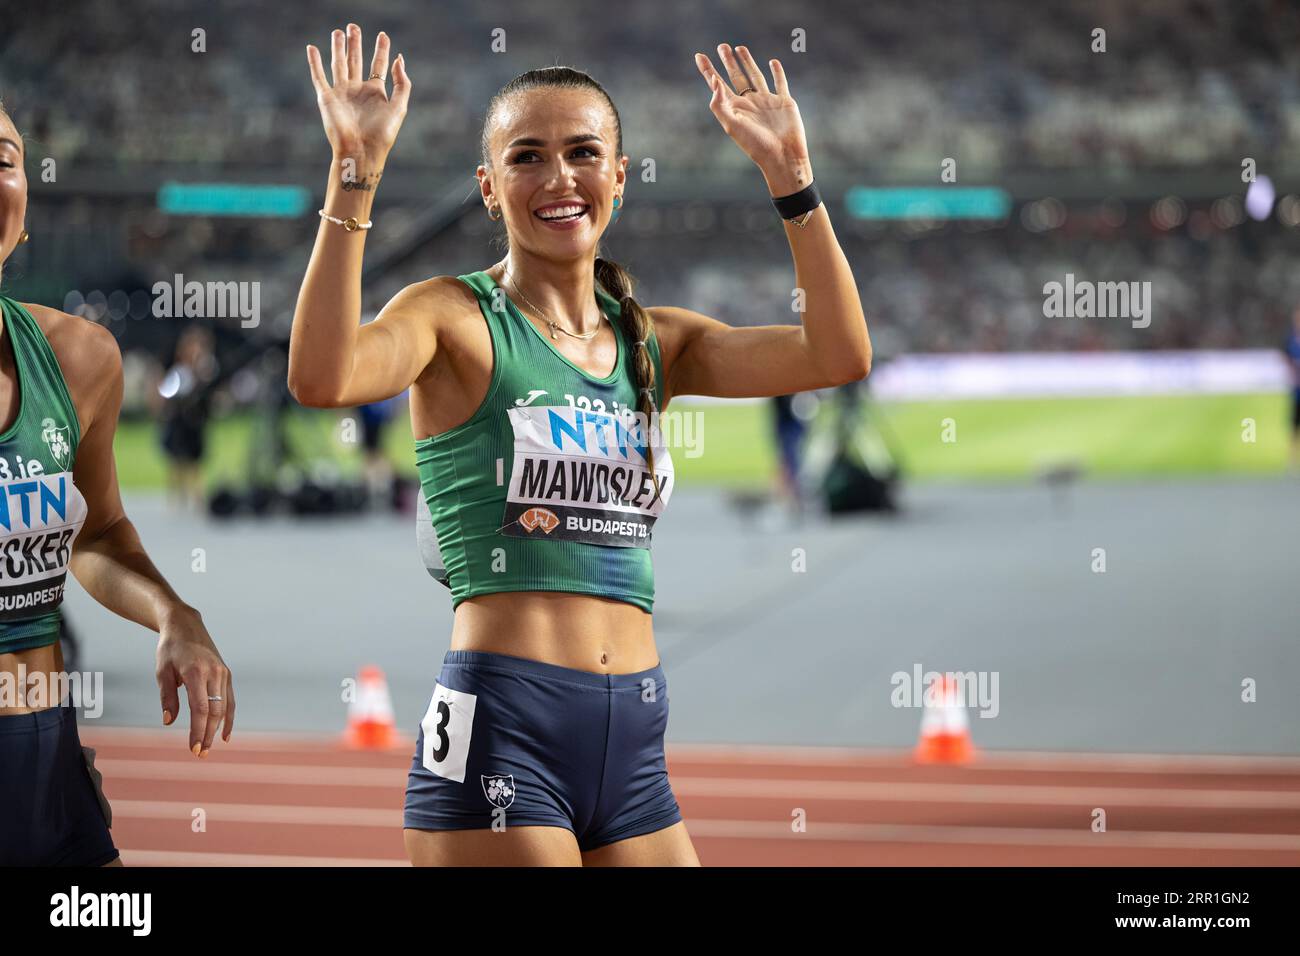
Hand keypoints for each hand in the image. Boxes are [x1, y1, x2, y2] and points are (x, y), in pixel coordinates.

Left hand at [156, 606, 233, 757]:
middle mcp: (213, 672)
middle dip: (207, 734)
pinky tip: (225, 735)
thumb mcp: (162, 671)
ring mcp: (223, 673)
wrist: (187, 626)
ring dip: (217, 730)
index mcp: (195, 672)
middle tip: (200, 753)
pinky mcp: (227, 674)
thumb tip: (169, 722)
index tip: (193, 748)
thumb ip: (167, 697)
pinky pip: (230, 700)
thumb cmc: (170, 650)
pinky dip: (229, 718)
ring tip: (209, 747)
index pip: (200, 708)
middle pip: (214, 711)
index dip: (198, 730)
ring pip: (224, 707)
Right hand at [307, 23, 410, 163]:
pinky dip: (314, 62)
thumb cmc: (382, 134)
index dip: (381, 49)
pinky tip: (312, 48)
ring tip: (338, 32)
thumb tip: (399, 58)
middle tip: (354, 26)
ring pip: (338, 64)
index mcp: (375, 93)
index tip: (383, 35)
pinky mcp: (326, 98)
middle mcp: (357, 91)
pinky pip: (319, 76)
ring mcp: (341, 93)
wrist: (361, 151)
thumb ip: (402, 83)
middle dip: (355, 44)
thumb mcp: (399, 107)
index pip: (378, 65)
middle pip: (356, 61)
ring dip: (338, 48)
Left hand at [694, 44, 812, 194]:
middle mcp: (749, 103)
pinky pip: (780, 83)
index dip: (708, 71)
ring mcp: (766, 101)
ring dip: (748, 62)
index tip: (699, 56)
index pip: (718, 85)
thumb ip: (720, 104)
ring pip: (755, 76)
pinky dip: (777, 72)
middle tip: (722, 46)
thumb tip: (714, 81)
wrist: (783, 156)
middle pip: (736, 77)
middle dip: (728, 62)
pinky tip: (773, 62)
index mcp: (735, 109)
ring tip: (740, 48)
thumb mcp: (732, 125)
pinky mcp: (784, 102)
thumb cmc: (756, 145)